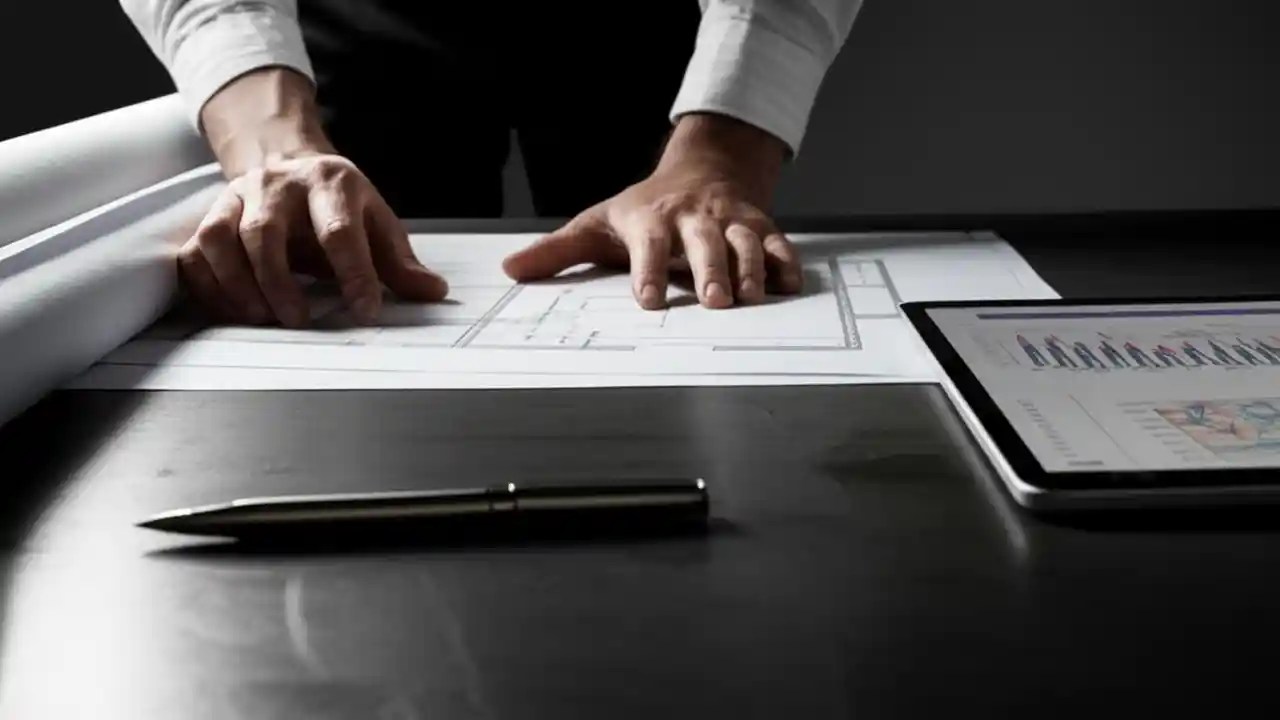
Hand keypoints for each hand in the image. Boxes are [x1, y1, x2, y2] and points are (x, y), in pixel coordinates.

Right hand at [179, 154, 447, 326]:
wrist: (289, 164)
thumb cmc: (338, 205)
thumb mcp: (376, 223)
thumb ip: (400, 262)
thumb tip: (434, 293)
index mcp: (330, 183)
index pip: (339, 230)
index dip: (354, 273)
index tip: (366, 310)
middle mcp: (277, 186)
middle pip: (265, 230)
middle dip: (280, 281)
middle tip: (299, 321)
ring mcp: (236, 199)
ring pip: (220, 238)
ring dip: (238, 284)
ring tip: (262, 317)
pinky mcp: (208, 218)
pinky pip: (194, 254)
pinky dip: (209, 289)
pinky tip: (235, 312)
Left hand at [502, 114, 801, 309]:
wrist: (702, 169)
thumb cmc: (644, 209)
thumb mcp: (597, 224)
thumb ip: (557, 251)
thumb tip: (511, 269)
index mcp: (651, 219)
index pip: (648, 244)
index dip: (649, 271)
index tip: (648, 300)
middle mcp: (693, 218)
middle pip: (703, 242)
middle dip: (710, 269)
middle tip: (713, 301)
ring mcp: (729, 220)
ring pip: (744, 241)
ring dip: (749, 268)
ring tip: (752, 298)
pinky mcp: (759, 225)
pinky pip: (776, 242)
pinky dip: (785, 262)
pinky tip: (789, 285)